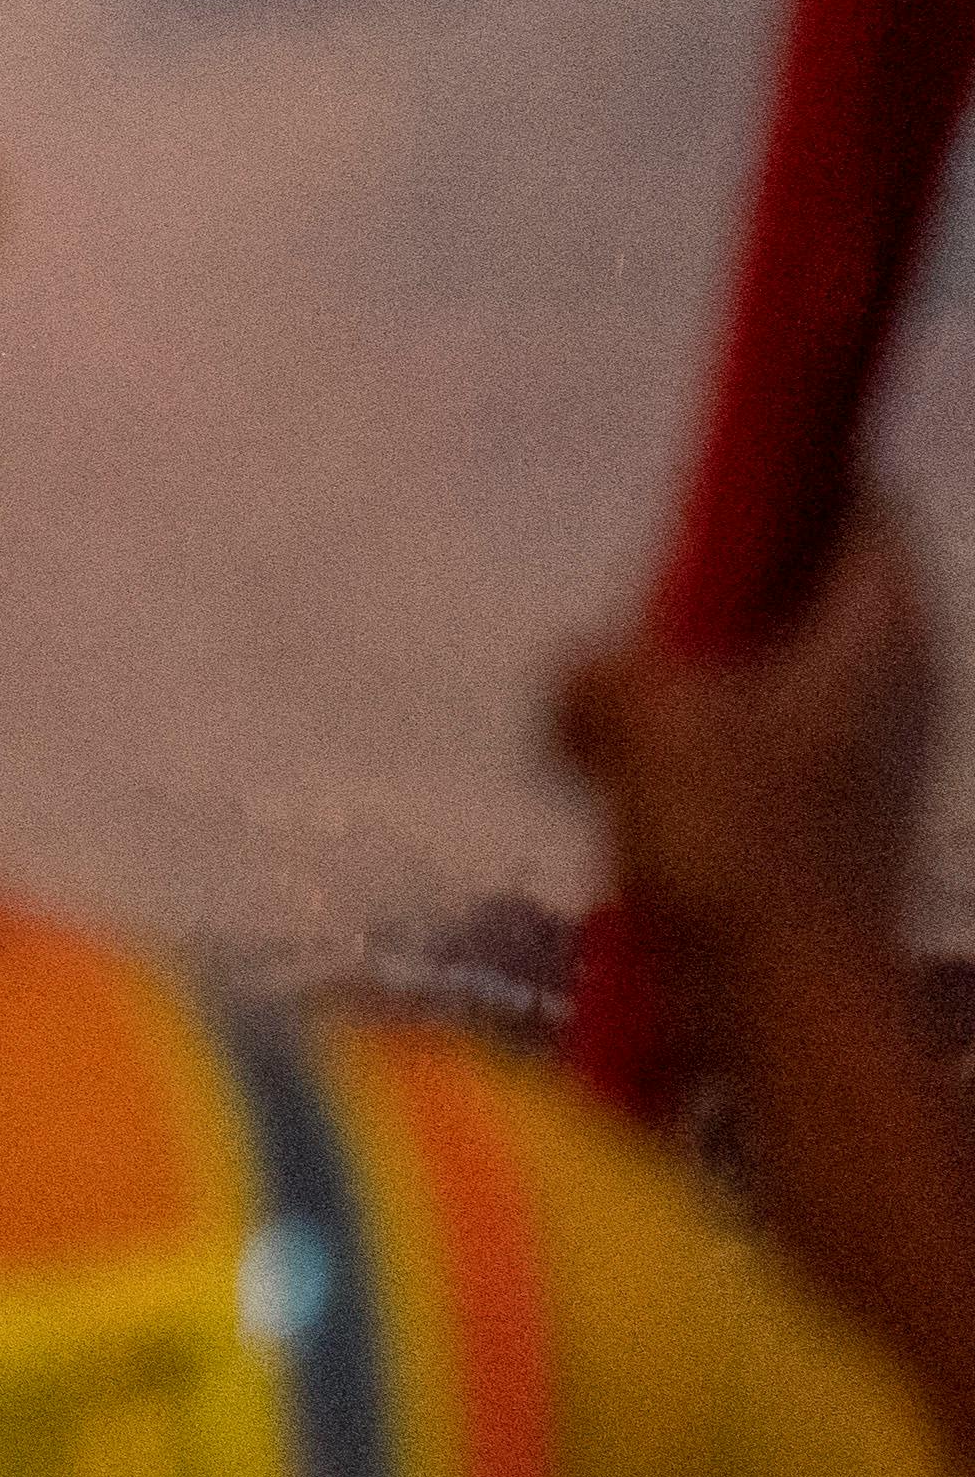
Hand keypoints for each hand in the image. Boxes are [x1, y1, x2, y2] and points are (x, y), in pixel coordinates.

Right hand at [565, 511, 943, 996]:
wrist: (787, 1005)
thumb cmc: (740, 843)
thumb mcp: (643, 714)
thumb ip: (599, 667)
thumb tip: (586, 677)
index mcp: (880, 631)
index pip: (856, 501)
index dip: (784, 471)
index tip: (705, 479)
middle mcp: (890, 684)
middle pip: (797, 586)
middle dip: (707, 594)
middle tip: (637, 617)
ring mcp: (859, 757)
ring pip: (758, 671)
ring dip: (681, 681)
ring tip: (609, 717)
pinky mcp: (819, 822)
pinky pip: (739, 748)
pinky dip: (681, 753)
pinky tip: (615, 786)